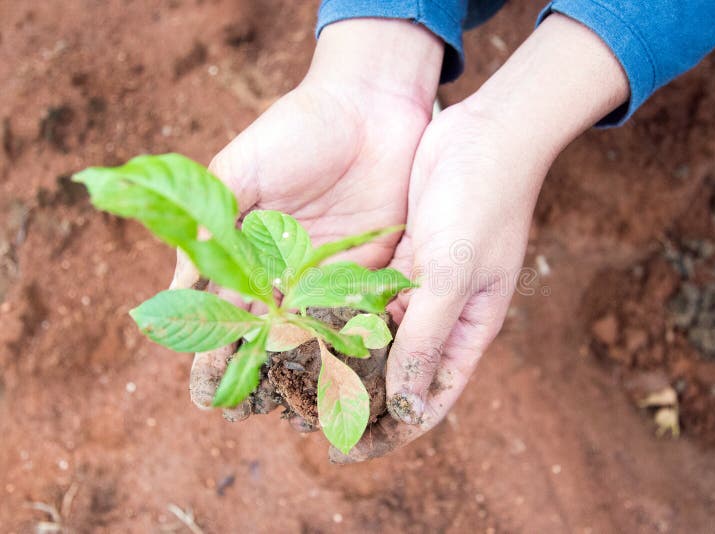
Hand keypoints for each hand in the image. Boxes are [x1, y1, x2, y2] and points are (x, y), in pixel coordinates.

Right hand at [173, 19, 443, 421]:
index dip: (212, 352)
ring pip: (317, 335)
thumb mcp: (243, 170)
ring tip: (300, 413)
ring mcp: (334, 275)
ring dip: (307, 372)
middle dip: (259, 374)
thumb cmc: (299, 129)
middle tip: (249, 415)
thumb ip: (212, 223)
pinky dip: (356, 347)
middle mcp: (290, 271)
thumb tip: (178, 285)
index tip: (204, 394)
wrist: (370, 104)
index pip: (226, 312)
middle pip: (271, 334)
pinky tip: (350, 379)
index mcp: (252, 251)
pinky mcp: (377, 270)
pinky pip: (364, 316)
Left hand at [331, 14, 629, 461]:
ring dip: (342, 355)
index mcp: (468, 330)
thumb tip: (405, 402)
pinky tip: (299, 321)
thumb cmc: (482, 204)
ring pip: (376, 336)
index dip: (392, 431)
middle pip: (398, 374)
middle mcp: (442, 315)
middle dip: (358, 398)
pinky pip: (364, 295)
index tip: (345, 450)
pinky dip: (338, 310)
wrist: (485, 133)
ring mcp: (419, 285)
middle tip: (304, 415)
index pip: (431, 400)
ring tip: (292, 375)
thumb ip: (426, 337)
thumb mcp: (453, 275)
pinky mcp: (399, 256)